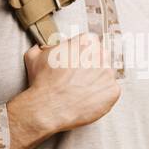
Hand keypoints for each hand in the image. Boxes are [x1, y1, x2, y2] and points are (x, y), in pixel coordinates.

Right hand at [6, 33, 121, 148]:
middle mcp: (101, 54)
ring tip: (82, 91)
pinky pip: (111, 92)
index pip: (90, 43)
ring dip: (97, 81)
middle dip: (92, 67)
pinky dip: (102, 97)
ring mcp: (109, 73)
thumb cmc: (42, 82)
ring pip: (106, 75)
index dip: (82, 55)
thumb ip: (42, 48)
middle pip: (101, 58)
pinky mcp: (113, 91)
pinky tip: (88, 100)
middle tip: (79, 78)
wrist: (48, 107)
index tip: (76, 63)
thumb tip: (42, 48)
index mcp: (86, 41)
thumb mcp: (35, 57)